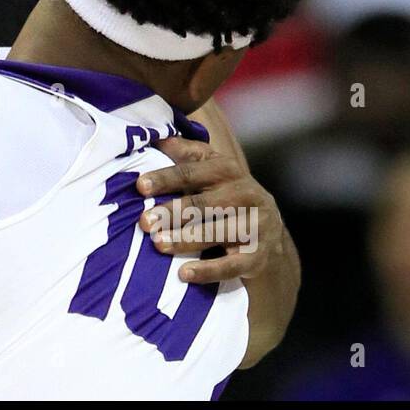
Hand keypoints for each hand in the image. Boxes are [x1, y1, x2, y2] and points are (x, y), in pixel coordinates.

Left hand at [136, 136, 285, 285]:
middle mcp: (246, 194)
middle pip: (203, 204)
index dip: (166, 178)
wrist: (270, 233)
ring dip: (186, 240)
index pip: (193, 172)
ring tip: (158, 245)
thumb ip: (186, 153)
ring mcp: (256, 226)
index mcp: (228, 169)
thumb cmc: (225, 194)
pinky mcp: (259, 256)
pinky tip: (184, 274)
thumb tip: (156, 136)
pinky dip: (208, 271)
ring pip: (217, 233)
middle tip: (144, 222)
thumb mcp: (211, 168)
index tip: (140, 186)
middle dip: (172, 213)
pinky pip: (232, 265)